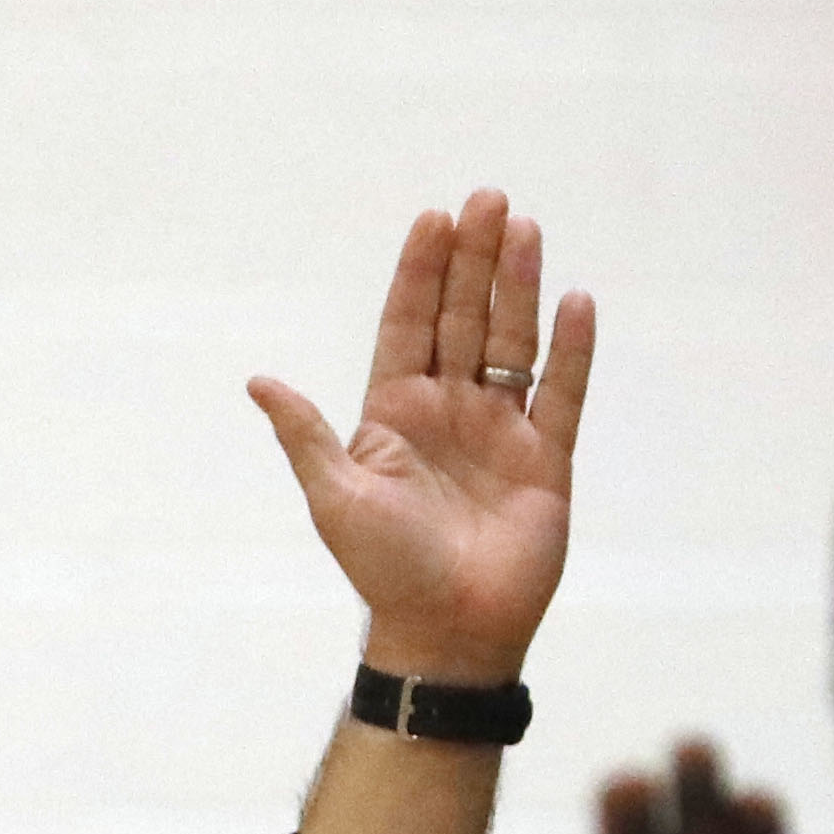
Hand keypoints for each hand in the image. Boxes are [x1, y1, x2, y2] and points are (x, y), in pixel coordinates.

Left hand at [253, 191, 593, 684]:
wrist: (445, 634)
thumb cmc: (383, 571)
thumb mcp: (335, 497)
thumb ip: (306, 435)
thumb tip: (259, 381)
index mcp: (394, 414)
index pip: (408, 325)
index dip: (420, 273)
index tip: (432, 219)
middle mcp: (448, 412)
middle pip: (463, 318)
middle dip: (474, 260)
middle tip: (488, 199)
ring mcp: (499, 433)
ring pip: (512, 342)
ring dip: (519, 286)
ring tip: (525, 227)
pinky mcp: (545, 461)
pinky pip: (560, 394)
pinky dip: (569, 351)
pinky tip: (575, 303)